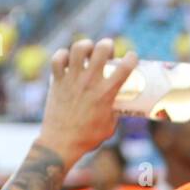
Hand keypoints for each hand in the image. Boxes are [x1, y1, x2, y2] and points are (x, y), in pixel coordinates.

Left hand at [35, 38, 138, 170]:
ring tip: (88, 51)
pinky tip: (67, 59)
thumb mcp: (109, 128)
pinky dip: (62, 55)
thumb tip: (116, 108)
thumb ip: (114, 114)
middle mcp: (90, 81)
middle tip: (107, 52)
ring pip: (78, 48)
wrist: (61, 143)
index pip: (125, 67)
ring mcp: (72, 79)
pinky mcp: (57, 81)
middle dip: (107, 45)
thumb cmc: (87, 139)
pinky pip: (58, 58)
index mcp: (106, 93)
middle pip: (101, 49)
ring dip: (86, 45)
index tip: (131, 58)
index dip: (132, 58)